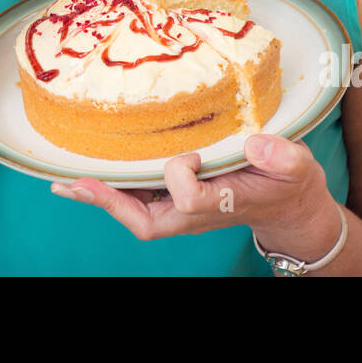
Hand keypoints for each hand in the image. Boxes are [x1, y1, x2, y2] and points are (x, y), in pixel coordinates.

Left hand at [51, 133, 342, 257]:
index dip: (180, 173)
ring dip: (100, 197)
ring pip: (134, 213)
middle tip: (76, 183)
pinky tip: (84, 178)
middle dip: (111, 202)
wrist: (289, 203)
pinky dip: (109, 190)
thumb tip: (255, 142)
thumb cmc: (290, 182)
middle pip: (144, 220)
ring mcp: (183, 210)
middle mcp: (195, 212)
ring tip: (64, 182)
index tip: (190, 153)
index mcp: (223, 202)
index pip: (187, 196)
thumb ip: (282, 156)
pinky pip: (136, 199)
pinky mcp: (176, 199)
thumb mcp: (297, 165)